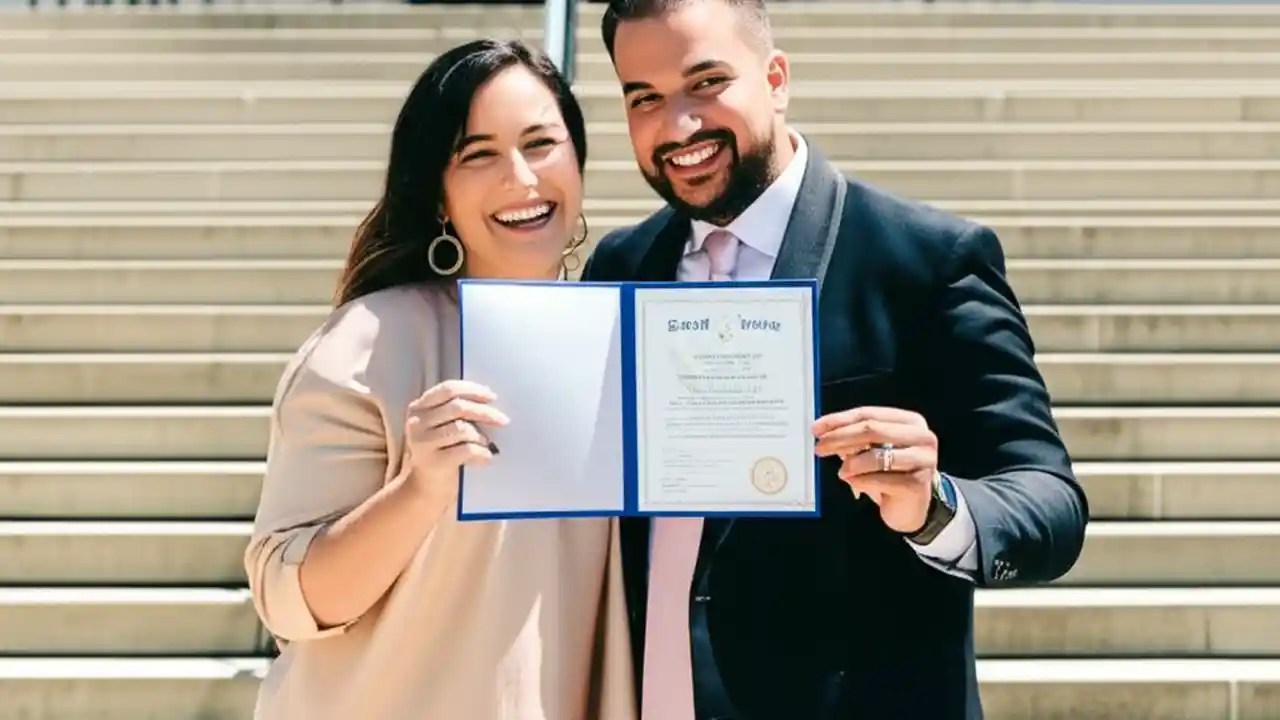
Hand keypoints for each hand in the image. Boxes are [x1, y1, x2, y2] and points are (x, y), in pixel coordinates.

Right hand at [403, 380, 508, 500]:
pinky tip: (486, 457)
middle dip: (485, 411)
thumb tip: (489, 398)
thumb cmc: (440, 452)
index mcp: (418, 407)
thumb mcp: (441, 426)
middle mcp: (417, 422)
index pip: (448, 389)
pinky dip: (482, 452)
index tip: (492, 396)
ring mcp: (423, 443)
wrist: (425, 488)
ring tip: (488, 444)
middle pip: (458, 407)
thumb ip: (456, 411)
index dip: (472, 390)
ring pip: (463, 429)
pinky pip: (467, 449)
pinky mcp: (435, 462)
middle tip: (503, 420)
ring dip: (482, 436)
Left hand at [813, 406, 937, 533]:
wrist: (912, 506)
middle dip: (840, 438)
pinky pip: (880, 479)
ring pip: (876, 456)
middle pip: (872, 430)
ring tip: (842, 471)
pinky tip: (854, 483)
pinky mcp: (918, 484)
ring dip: (851, 463)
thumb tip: (824, 432)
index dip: (840, 420)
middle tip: (820, 447)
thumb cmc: (891, 473)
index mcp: (910, 421)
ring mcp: (923, 460)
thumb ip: (853, 438)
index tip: (817, 429)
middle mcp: (922, 437)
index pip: (869, 414)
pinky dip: (860, 481)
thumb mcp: (873, 450)